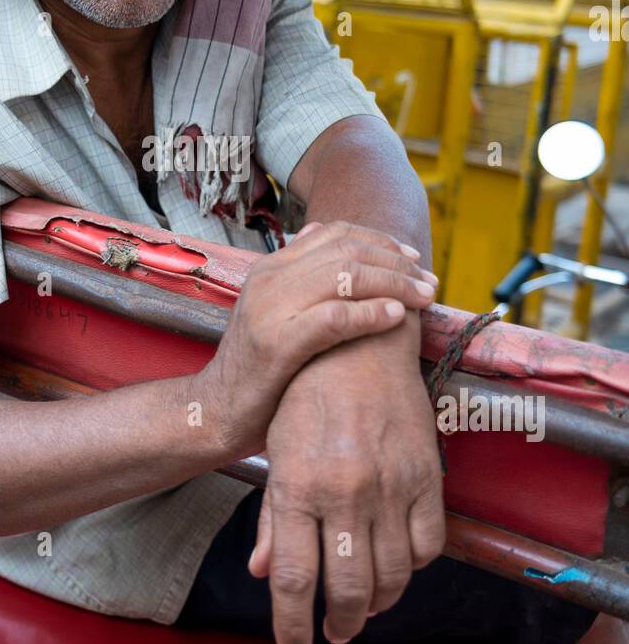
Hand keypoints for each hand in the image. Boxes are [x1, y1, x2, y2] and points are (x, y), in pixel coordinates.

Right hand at [194, 221, 437, 459]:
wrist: (215, 410)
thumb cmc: (257, 367)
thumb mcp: (273, 311)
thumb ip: (297, 277)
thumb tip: (320, 235)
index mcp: (270, 268)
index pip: (334, 233)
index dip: (380, 241)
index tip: (412, 259)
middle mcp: (269, 279)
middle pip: (347, 251)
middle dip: (396, 263)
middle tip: (428, 281)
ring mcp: (271, 308)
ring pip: (346, 276)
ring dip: (394, 284)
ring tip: (423, 297)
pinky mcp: (278, 342)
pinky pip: (336, 317)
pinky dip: (371, 313)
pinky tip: (395, 318)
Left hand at [249, 316, 445, 643]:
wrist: (359, 343)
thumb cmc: (307, 395)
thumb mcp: (277, 452)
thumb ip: (275, 516)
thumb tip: (265, 572)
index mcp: (299, 486)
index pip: (295, 581)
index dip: (293, 628)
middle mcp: (345, 492)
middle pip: (348, 589)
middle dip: (341, 625)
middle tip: (336, 635)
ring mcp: (391, 485)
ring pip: (392, 576)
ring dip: (378, 604)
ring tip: (365, 609)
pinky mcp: (426, 475)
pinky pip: (427, 544)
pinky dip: (413, 566)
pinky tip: (396, 566)